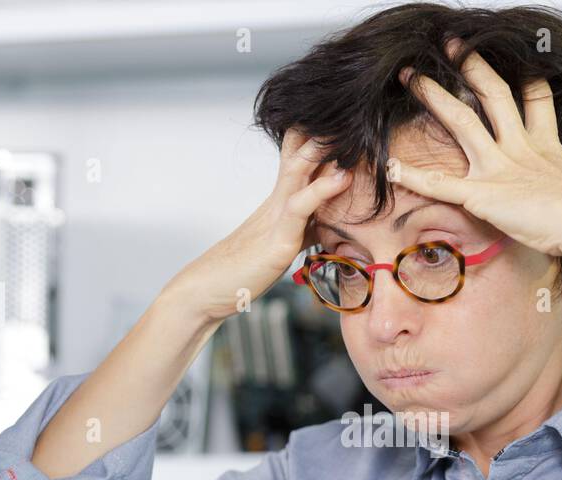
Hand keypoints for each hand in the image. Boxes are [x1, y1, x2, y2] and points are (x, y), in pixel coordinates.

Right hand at [171, 127, 351, 322]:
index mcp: (280, 200)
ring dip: (325, 146)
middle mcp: (278, 200)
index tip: (348, 118)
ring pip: (300, 168)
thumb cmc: (244, 270)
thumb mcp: (284, 243)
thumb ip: (307, 229)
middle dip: (325, 130)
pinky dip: (323, 188)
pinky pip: (301, 206)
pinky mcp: (279, 238)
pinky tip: (343, 176)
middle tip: (354, 107)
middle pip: (300, 150)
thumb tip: (330, 224)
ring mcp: (277, 215)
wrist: (208, 290)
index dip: (320, 135)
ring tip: (352, 126)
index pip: (299, 154)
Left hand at [389, 37, 561, 258]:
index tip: (518, 63)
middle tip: (450, 47)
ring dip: (434, 98)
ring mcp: (498, 168)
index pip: (537, 103)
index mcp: (550, 149)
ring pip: (461, 122)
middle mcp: (520, 150)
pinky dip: (413, 176)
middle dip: (471, 68)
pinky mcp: (482, 194)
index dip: (527, 80)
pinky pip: (440, 184)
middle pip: (492, 96)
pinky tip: (389, 168)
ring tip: (411, 78)